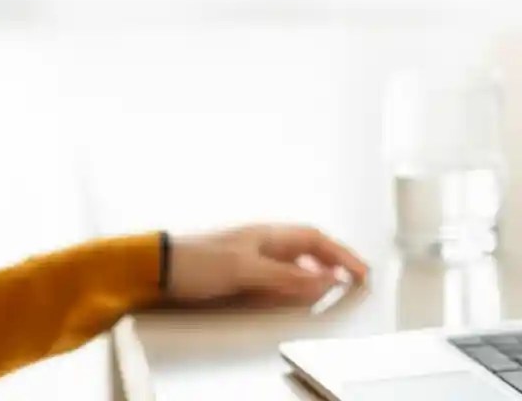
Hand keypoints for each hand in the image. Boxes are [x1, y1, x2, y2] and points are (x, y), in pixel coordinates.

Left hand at [165, 224, 368, 307]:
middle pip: (310, 247)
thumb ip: (287, 276)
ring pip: (296, 258)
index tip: (363, 272)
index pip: (318, 240)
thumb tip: (324, 279)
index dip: (343, 255)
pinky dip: (295, 279)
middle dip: (335, 261)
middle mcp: (264, 240)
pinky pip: (279, 270)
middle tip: (356, 278)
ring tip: (333, 284)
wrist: (158, 266)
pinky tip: (295, 289)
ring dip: (317, 270)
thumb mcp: (247, 270)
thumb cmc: (197, 261)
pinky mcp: (240, 268)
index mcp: (269, 234)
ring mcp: (252, 252)